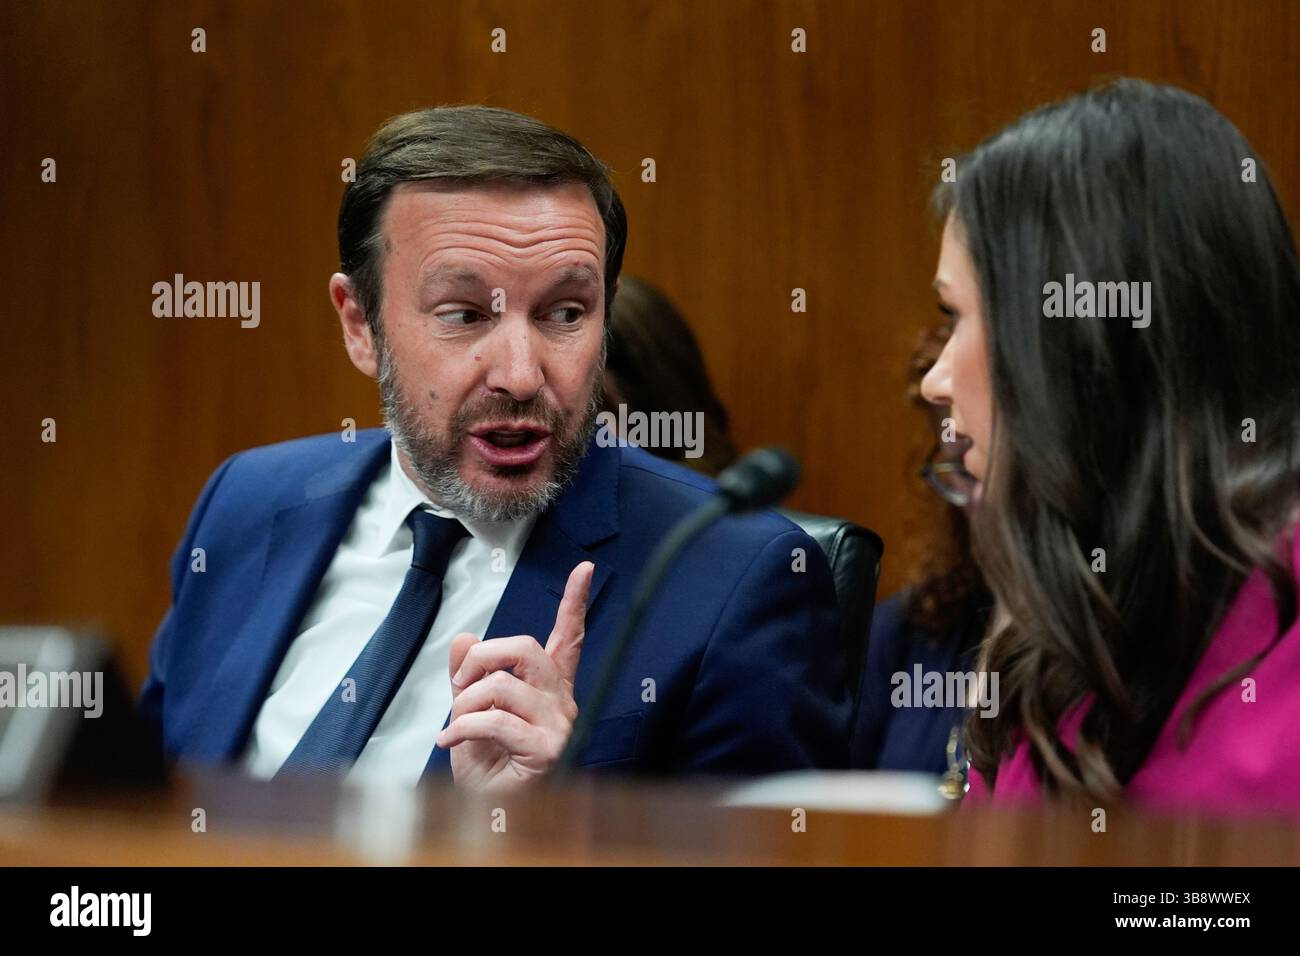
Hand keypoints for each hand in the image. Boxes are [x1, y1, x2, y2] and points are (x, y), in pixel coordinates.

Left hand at [436, 561, 593, 791]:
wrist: (491, 815)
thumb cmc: (489, 770)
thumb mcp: (469, 714)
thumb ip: (468, 675)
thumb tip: (464, 637)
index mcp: (548, 689)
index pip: (567, 638)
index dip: (575, 602)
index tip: (584, 570)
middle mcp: (561, 702)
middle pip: (526, 649)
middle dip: (482, 657)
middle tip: (460, 683)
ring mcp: (558, 724)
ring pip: (504, 685)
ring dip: (464, 702)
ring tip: (455, 724)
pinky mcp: (548, 747)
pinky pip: (496, 720)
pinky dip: (462, 727)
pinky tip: (450, 740)